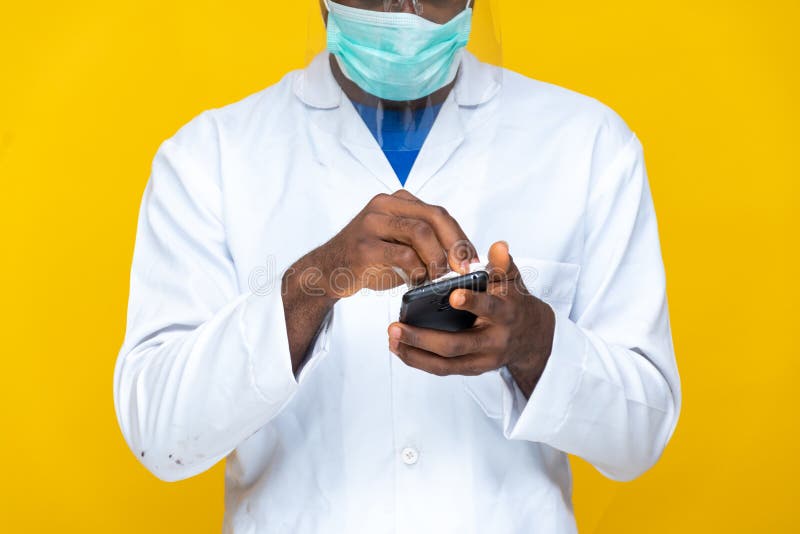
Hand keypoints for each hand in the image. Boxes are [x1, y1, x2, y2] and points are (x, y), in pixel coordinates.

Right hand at [293, 190, 478, 298]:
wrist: (326, 272)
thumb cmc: (368, 261)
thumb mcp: (399, 245)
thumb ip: (426, 243)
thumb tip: (464, 258)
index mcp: (396, 201)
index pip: (438, 213)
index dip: (460, 236)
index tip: (473, 260)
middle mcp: (384, 205)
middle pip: (434, 217)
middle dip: (456, 244)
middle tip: (465, 269)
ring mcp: (371, 223)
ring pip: (420, 233)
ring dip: (438, 258)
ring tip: (442, 278)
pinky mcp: (363, 246)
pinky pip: (402, 255)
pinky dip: (417, 270)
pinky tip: (419, 282)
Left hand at [387, 241, 554, 397]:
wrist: (531, 338)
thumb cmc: (514, 302)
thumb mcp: (513, 280)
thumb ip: (502, 263)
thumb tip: (498, 245)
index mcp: (505, 314)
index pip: (489, 308)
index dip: (473, 302)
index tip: (453, 295)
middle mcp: (493, 341)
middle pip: (456, 345)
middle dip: (423, 338)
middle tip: (395, 327)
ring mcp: (482, 360)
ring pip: (445, 364)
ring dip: (415, 353)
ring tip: (391, 339)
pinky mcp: (471, 369)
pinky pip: (442, 369)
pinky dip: (419, 361)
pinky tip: (399, 349)